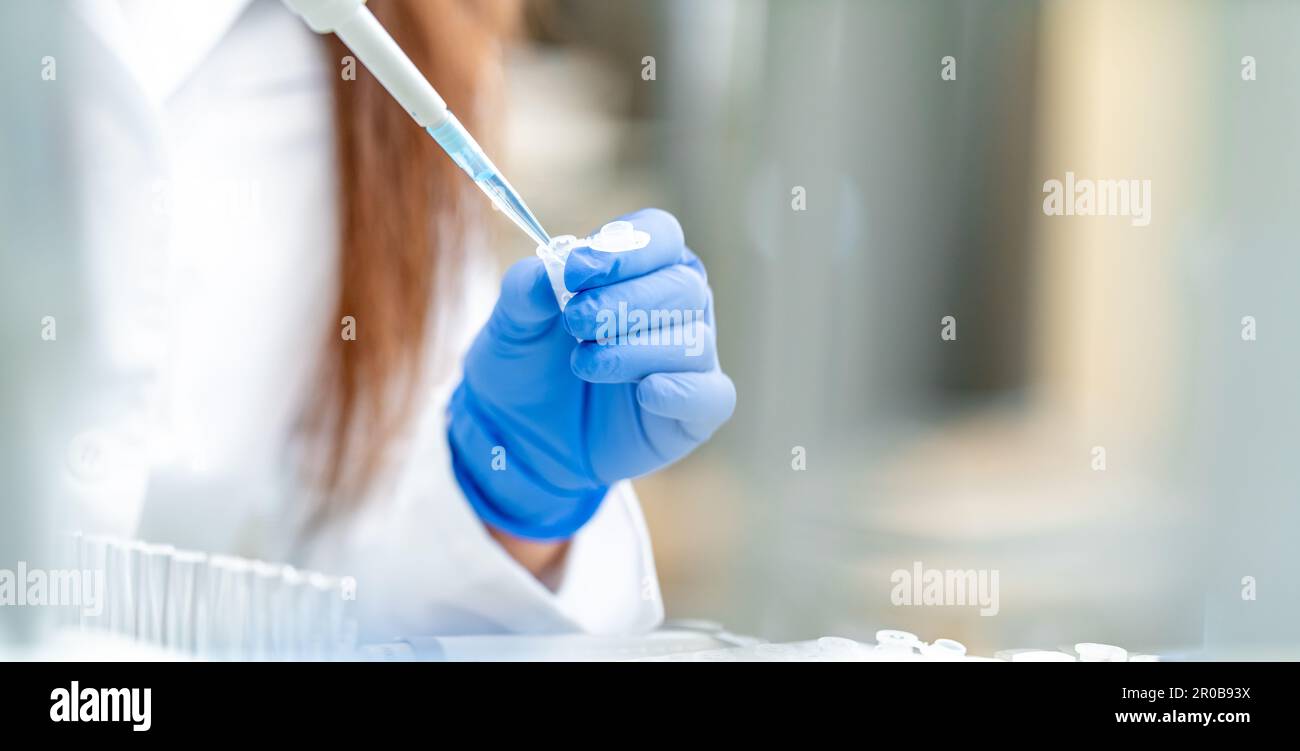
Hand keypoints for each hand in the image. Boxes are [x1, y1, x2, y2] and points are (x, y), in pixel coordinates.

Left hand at [448, 209, 735, 539]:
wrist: (519, 434)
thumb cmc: (527, 364)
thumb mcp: (511, 323)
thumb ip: (525, 290)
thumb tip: (547, 269)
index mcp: (644, 269)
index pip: (662, 235)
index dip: (627, 249)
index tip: (577, 270)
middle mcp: (677, 308)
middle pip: (682, 286)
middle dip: (627, 301)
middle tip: (575, 321)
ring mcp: (689, 362)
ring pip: (692, 341)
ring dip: (634, 350)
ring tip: (584, 363)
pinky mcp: (692, 415)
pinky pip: (712, 397)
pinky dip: (682, 392)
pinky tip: (646, 392)